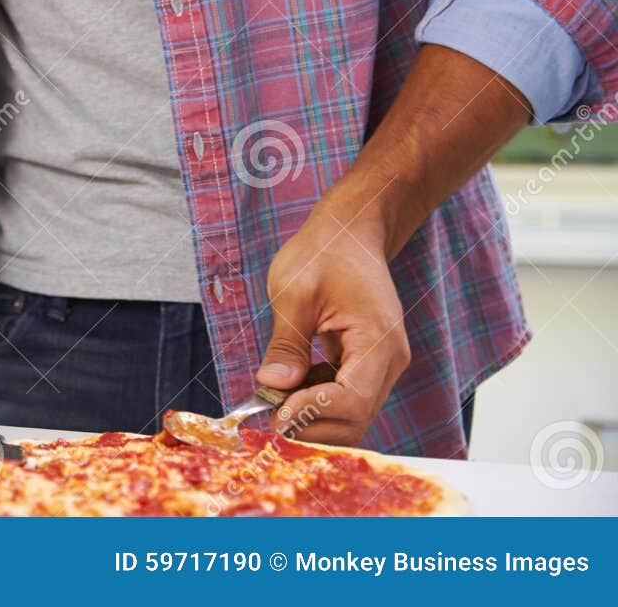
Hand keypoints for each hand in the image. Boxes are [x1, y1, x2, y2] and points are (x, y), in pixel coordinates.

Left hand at [258, 200, 410, 445]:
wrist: (351, 232)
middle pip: (356, 418)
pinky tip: (290, 383)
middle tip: (267, 414)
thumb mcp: (293, 294)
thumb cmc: (323, 253)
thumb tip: (271, 384)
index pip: (352, 401)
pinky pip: (348, 397)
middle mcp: (389, 359)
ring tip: (274, 396)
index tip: (275, 412)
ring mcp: (382, 363)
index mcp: (377, 341)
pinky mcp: (370, 363)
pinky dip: (318, 399)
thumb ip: (286, 343)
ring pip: (352, 413)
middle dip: (312, 423)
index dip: (313, 413)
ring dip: (313, 414)